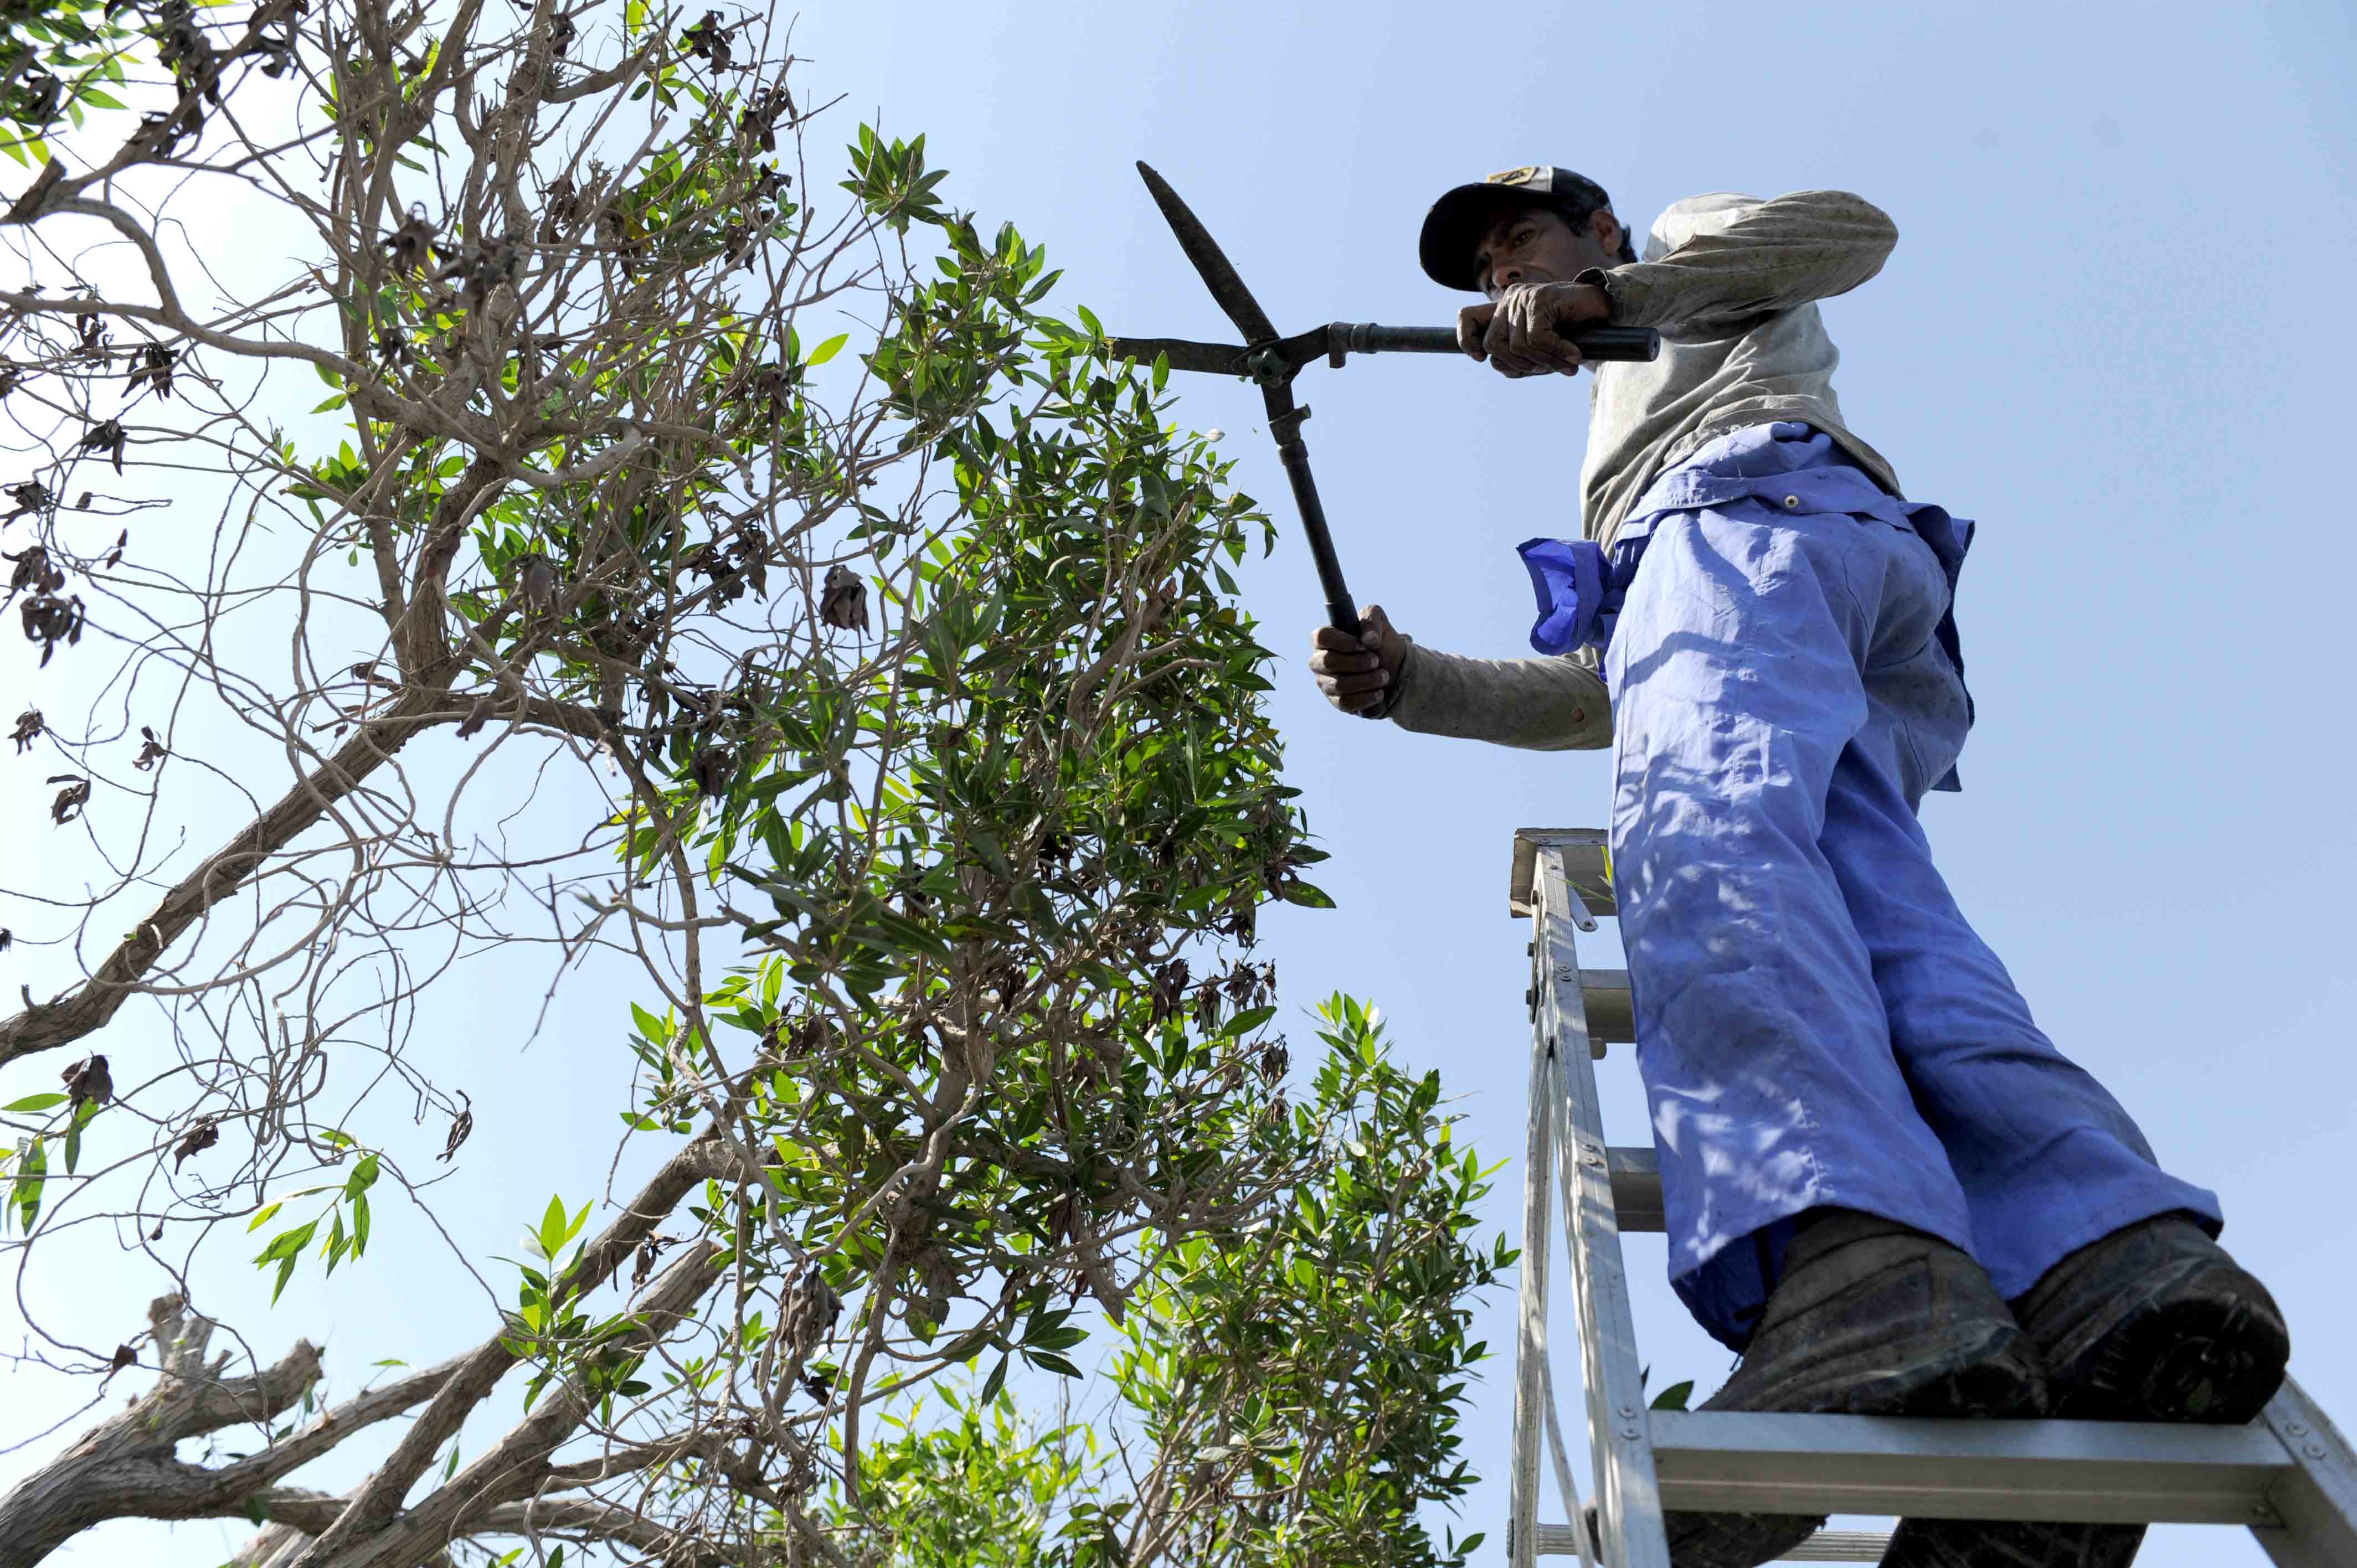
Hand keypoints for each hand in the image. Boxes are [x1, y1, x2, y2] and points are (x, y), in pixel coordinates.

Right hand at [1308, 603, 1409, 715]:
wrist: (1392, 667)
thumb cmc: (1378, 641)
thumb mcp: (1378, 621)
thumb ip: (1371, 620)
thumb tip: (1368, 639)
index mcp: (1325, 639)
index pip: (1321, 637)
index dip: (1342, 641)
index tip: (1362, 645)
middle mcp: (1319, 661)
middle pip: (1328, 662)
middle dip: (1357, 662)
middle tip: (1376, 661)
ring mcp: (1325, 682)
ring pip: (1339, 684)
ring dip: (1366, 680)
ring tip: (1384, 676)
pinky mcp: (1336, 701)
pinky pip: (1345, 702)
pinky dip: (1365, 698)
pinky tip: (1379, 693)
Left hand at [1456, 280, 1611, 378]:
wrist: (1603, 311)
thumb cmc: (1571, 332)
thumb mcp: (1538, 348)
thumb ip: (1516, 356)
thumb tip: (1493, 364)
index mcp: (1503, 310)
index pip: (1468, 317)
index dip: (1467, 339)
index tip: (1479, 358)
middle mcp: (1509, 299)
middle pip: (1494, 345)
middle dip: (1520, 365)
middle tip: (1546, 369)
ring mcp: (1523, 297)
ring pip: (1518, 346)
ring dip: (1545, 362)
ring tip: (1566, 365)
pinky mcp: (1540, 300)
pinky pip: (1538, 339)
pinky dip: (1558, 353)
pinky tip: (1574, 356)